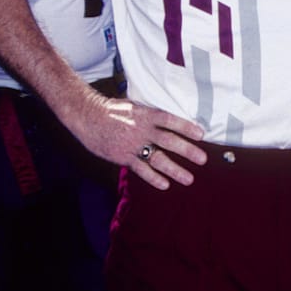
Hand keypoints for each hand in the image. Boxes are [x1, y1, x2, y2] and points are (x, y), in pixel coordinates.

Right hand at [59, 87, 206, 189]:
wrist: (87, 116)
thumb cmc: (112, 110)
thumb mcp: (133, 106)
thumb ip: (149, 114)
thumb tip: (168, 120)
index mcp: (145, 114)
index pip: (170, 120)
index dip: (186, 127)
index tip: (201, 135)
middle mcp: (141, 129)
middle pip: (168, 141)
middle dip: (187, 151)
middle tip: (203, 159)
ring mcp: (132, 144)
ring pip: (157, 158)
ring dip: (174, 169)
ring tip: (188, 179)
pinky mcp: (122, 156)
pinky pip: (140, 169)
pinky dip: (153, 177)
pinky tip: (165, 184)